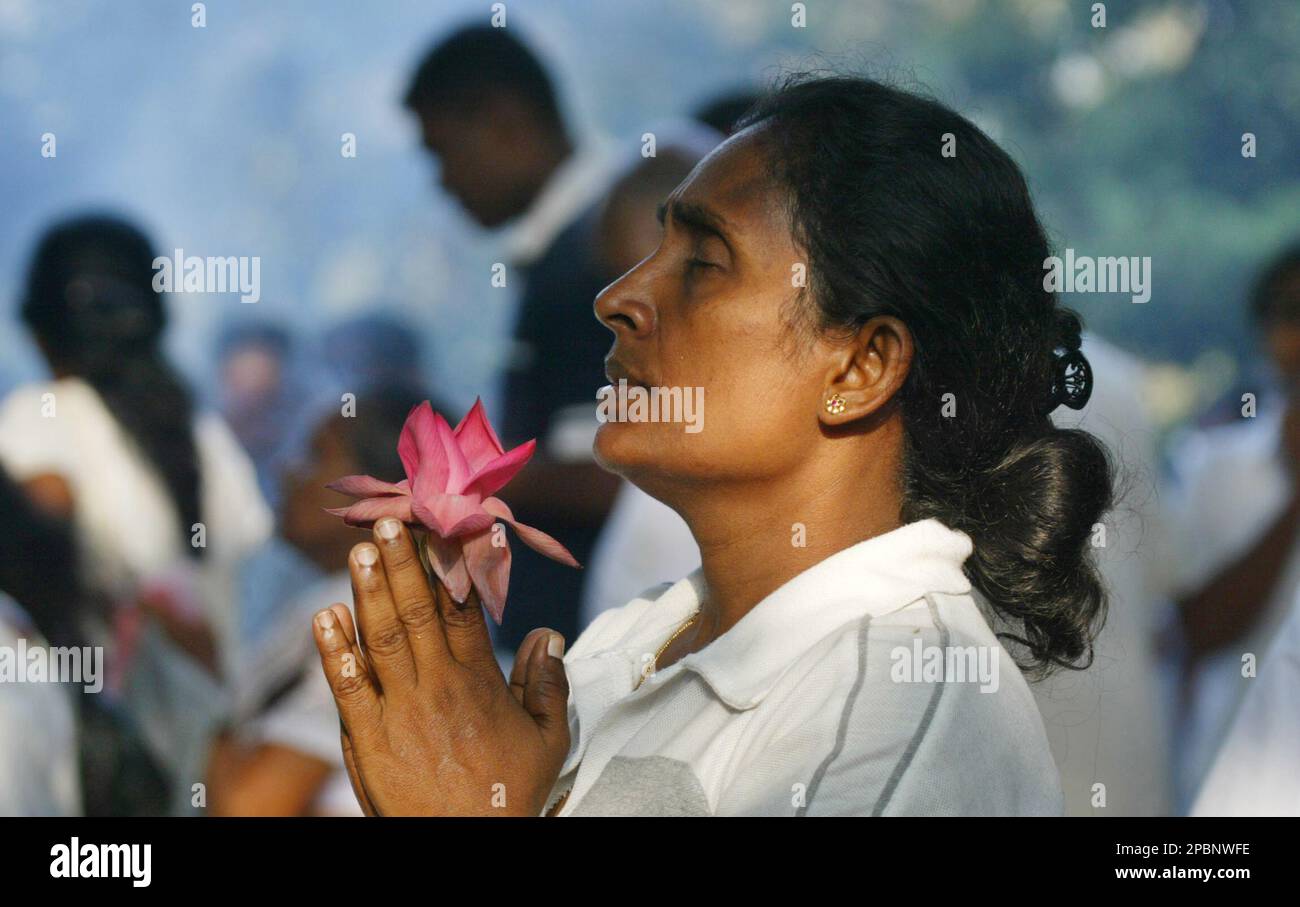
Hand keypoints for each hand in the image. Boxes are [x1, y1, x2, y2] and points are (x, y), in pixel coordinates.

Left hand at [311, 517, 570, 815]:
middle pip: (418, 610)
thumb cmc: (508, 794)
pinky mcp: (367, 737)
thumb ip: (547, 684)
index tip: (445, 526)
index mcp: (480, 680)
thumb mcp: (547, 739)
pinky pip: (348, 687)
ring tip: (358, 551)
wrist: (468, 846)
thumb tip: (547, 634)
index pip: (464, 608)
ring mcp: (400, 709)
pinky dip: (334, 652)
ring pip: (382, 638)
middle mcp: (438, 685)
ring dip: (368, 592)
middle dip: (401, 562)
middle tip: (388, 521)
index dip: (454, 564)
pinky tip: (324, 618)